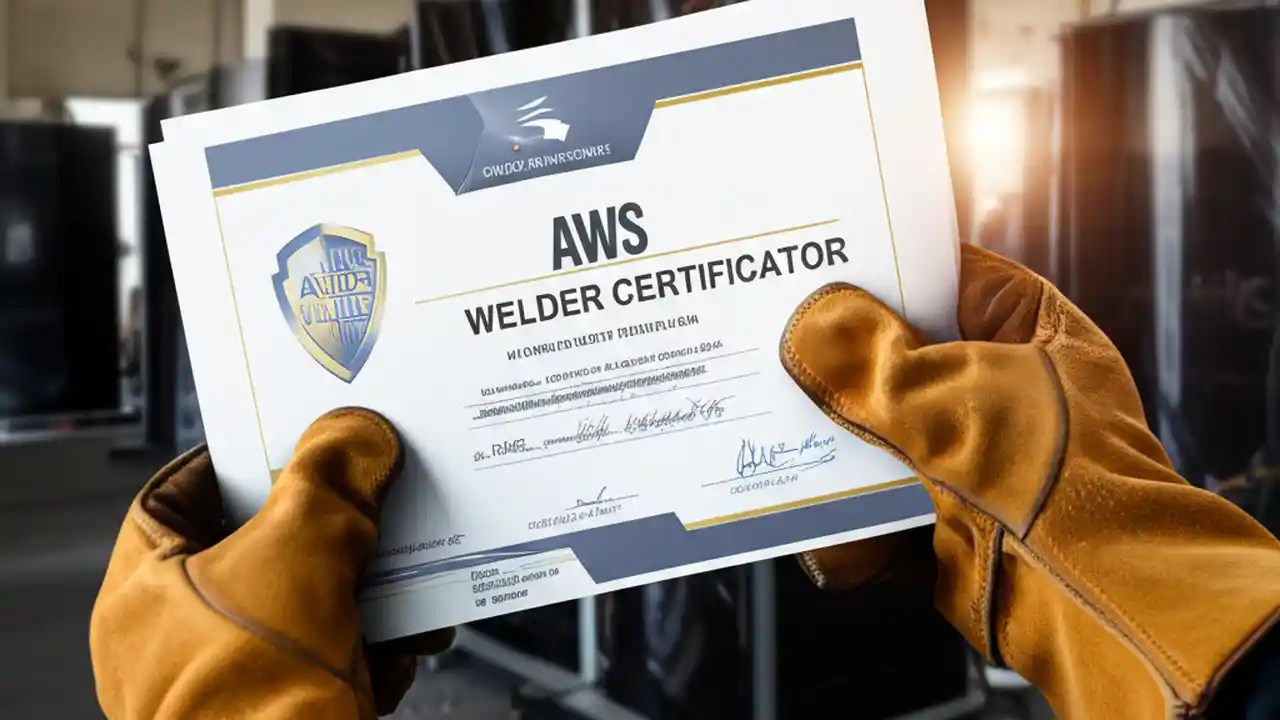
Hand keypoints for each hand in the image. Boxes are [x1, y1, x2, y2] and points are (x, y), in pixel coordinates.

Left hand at [90, 409, 452, 718]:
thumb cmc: (252, 693)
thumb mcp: (299, 550)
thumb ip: (330, 478)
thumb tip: (359, 435)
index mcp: (151, 586)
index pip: (184, 491)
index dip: (243, 453)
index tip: (301, 429)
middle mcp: (188, 630)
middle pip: (269, 541)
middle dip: (340, 521)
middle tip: (380, 489)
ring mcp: (242, 675)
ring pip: (317, 599)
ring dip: (379, 583)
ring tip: (420, 568)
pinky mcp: (292, 710)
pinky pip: (342, 653)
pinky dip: (384, 641)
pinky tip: (419, 638)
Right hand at [782, 245, 1279, 717]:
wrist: (1096, 605)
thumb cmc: (1049, 476)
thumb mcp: (945, 397)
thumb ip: (864, 362)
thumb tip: (807, 327)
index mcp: (1038, 336)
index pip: (957, 278)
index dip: (893, 267)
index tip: (826, 262)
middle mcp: (1012, 400)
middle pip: (904, 366)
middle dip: (842, 371)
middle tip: (777, 349)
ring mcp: (984, 471)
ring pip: (885, 447)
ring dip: (834, 459)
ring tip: (781, 446)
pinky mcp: (955, 536)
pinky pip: (881, 523)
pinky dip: (850, 537)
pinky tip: (823, 537)